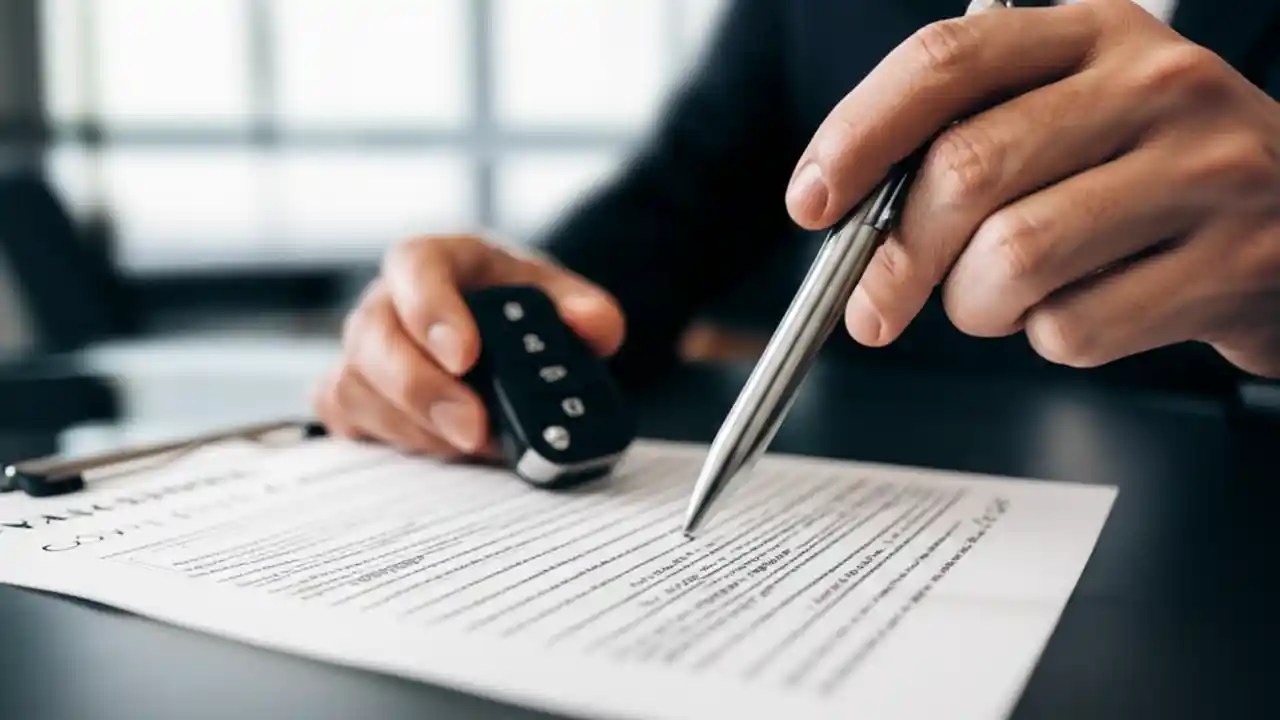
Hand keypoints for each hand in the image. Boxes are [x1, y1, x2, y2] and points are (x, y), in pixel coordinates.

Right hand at [314, 235, 624, 455]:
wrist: (496, 331)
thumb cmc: (516, 307)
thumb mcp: (559, 298)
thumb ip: (587, 309)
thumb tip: (592, 325)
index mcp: (437, 258)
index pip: (416, 268)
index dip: (433, 312)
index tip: (465, 357)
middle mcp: (387, 298)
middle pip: (375, 336)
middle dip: (423, 390)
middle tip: (473, 429)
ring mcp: (363, 346)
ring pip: (358, 385)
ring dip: (416, 426)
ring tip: (475, 445)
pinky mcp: (352, 389)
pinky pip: (346, 417)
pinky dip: (392, 439)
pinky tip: (439, 449)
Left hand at [786, 0, 1279, 376]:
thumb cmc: (1150, 172)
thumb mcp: (1068, 116)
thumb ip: (964, 142)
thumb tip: (847, 218)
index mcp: (1091, 32)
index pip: (944, 61)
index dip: (856, 136)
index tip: (812, 202)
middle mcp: (1154, 84)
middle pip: (966, 171)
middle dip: (895, 258)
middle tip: (876, 304)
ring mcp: (1204, 172)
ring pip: (1013, 259)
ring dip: (975, 306)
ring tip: (1001, 299)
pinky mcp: (1233, 264)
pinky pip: (1076, 328)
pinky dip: (1049, 339)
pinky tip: (1082, 311)